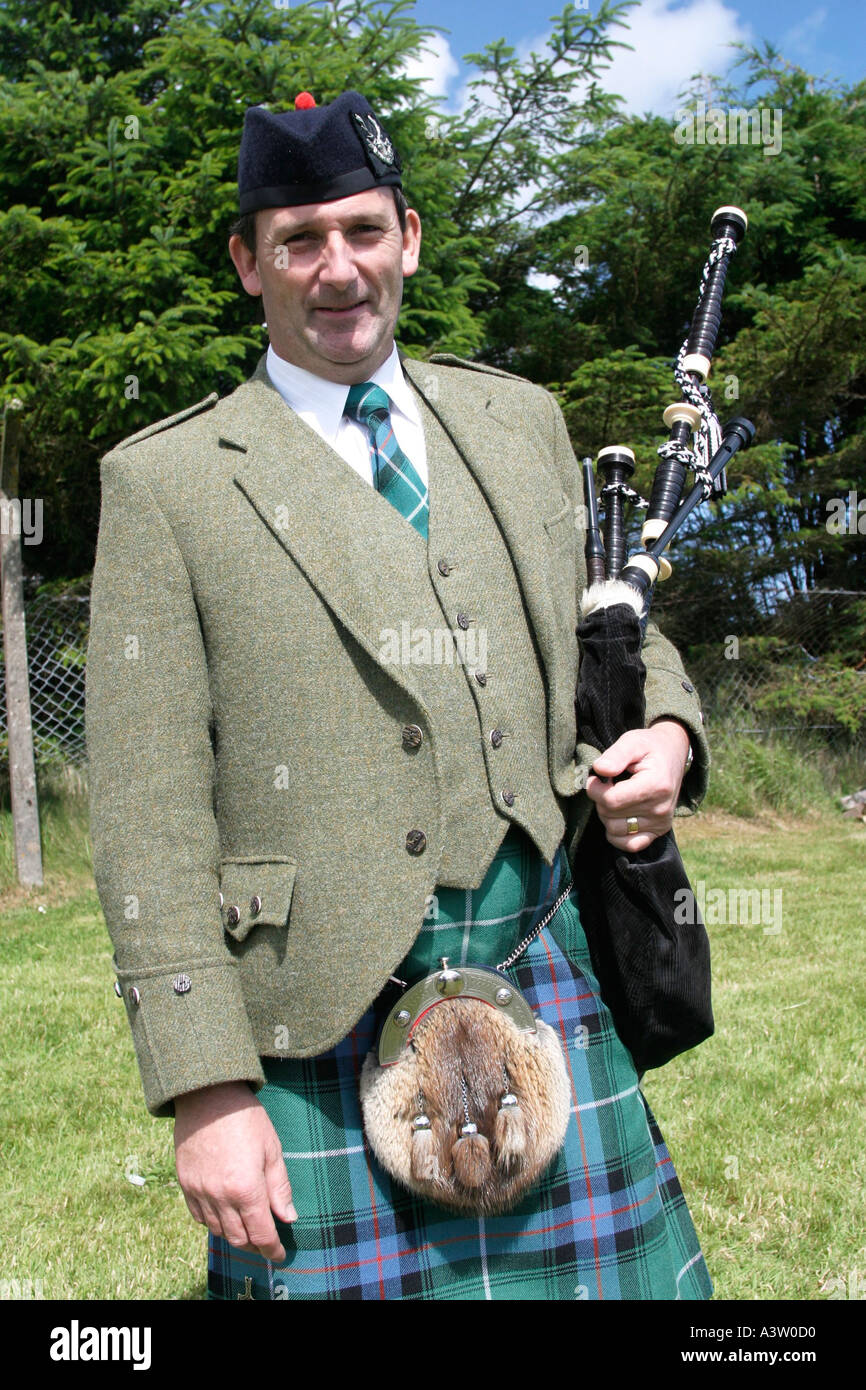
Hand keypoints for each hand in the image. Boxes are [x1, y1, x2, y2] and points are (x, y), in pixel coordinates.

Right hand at [173, 1081, 295, 1261]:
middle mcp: (220, 1196)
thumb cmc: (246, 1118)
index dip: (272, 1249)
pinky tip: (223, 1214)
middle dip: (254, 1244)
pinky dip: (212, 1222)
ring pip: (217, 1230)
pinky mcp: (185, 1184)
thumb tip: (287, 1218)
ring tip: (246, 1228)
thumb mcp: (272, 1149)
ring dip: (234, 1234)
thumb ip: (280, 1188)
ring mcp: (199, 1192)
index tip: (279, 1255)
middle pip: (238, 1238)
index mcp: (246, 1189)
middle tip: (265, 1241)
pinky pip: (198, 1216)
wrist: (207, 1095)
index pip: (261, 1233)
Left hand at [585, 719, 689, 851]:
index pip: (611, 800)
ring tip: (616, 797)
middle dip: (601, 799)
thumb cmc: (649, 747)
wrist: (673, 755)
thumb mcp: (633, 741)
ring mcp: (661, 822)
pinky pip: (630, 845)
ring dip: (607, 815)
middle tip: (609, 784)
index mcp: (656, 785)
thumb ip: (616, 754)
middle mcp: (661, 808)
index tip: (596, 778)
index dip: (595, 789)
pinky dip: (617, 834)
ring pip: (614, 830)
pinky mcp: (659, 831)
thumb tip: (599, 770)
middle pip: (610, 815)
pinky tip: (617, 816)